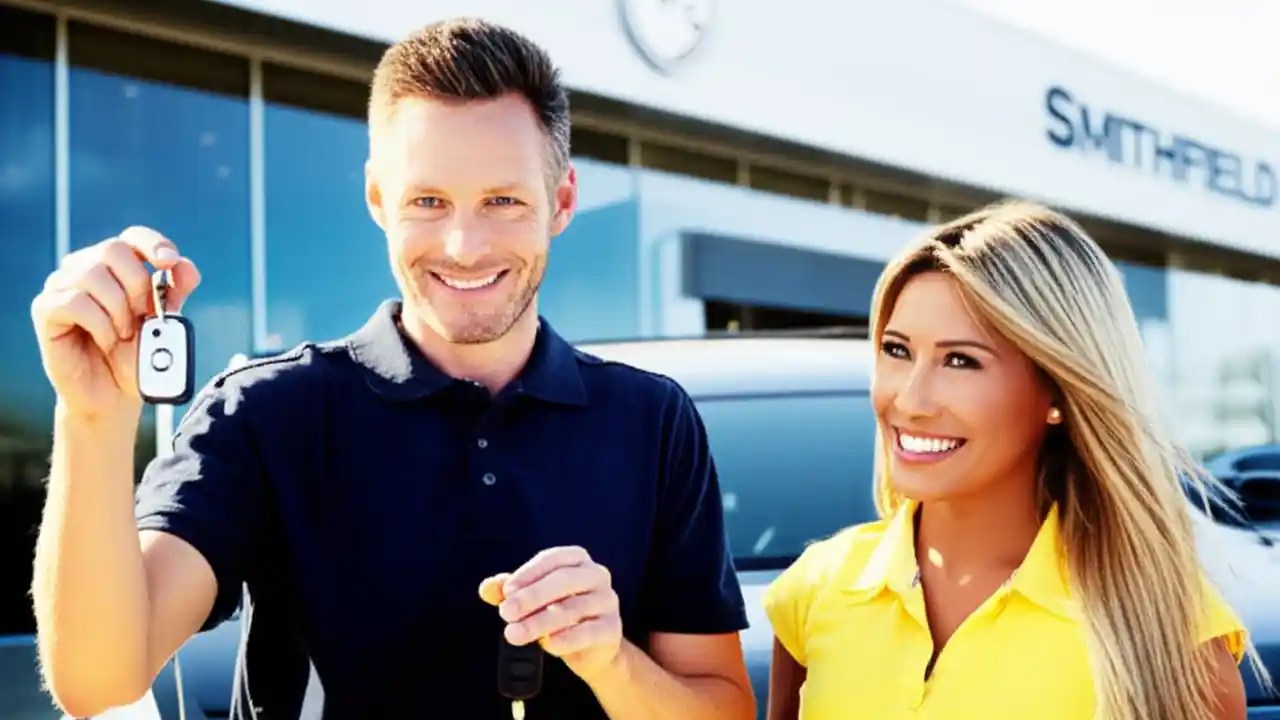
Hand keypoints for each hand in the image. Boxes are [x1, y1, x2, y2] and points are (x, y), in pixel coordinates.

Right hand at [30, 227, 199, 419]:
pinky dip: (100, 324)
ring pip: (93, 274)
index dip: (152, 243)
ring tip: (123, 334)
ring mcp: (62, 285)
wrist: (114, 394)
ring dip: (118, 309)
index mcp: (117, 266)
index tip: (169, 263)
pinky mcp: (45, 308)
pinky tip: (105, 339)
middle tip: (143, 318)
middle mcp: (86, 267)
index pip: (133, 237)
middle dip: (137, 285)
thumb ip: (175, 294)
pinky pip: (75, 302)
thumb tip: (185, 267)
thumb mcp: (164, 323)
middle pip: (113, 250)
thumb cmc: (136, 355)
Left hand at [479, 546, 622, 682]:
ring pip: (572, 608)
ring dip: (539, 622)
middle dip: (531, 597)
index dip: (528, 574)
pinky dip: (565, 639)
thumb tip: (485, 587)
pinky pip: (588, 632)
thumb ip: (509, 591)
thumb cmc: (558, 612)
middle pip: (563, 580)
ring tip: (514, 634)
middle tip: (505, 613)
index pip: (551, 560)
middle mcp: (597, 574)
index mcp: (577, 559)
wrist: (591, 648)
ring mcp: (608, 601)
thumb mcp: (532, 600)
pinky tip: (546, 645)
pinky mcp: (612, 628)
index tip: (506, 592)